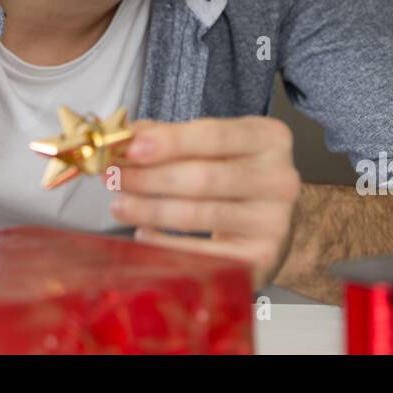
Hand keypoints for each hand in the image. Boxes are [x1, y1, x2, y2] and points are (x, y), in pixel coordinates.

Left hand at [110, 115, 300, 290]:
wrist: (271, 221)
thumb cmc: (234, 174)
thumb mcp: (213, 146)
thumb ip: (172, 137)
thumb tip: (127, 135)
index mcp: (269, 138)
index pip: (214, 135)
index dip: (170, 142)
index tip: (130, 148)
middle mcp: (279, 178)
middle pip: (204, 177)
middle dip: (150, 178)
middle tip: (113, 178)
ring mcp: (274, 221)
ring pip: (200, 214)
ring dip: (151, 210)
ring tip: (119, 205)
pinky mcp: (261, 257)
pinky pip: (204, 253)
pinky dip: (167, 245)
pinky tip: (143, 235)